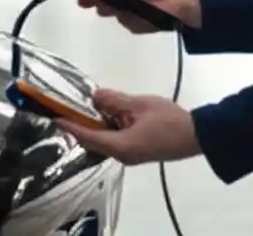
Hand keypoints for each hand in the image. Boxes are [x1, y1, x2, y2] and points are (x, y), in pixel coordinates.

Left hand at [58, 89, 200, 164]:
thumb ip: (116, 102)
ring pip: (104, 142)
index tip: (56, 118)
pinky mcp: (137, 153)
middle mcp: (121, 155)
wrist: (196, 136)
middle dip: (82, 127)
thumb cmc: (169, 120)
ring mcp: (130, 156)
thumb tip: (96, 97)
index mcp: (119, 146)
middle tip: (72, 110)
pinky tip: (111, 117)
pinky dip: (108, 130)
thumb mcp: (141, 105)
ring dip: (96, 128)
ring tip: (90, 111)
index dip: (70, 127)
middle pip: (93, 142)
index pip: (87, 136)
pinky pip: (115, 142)